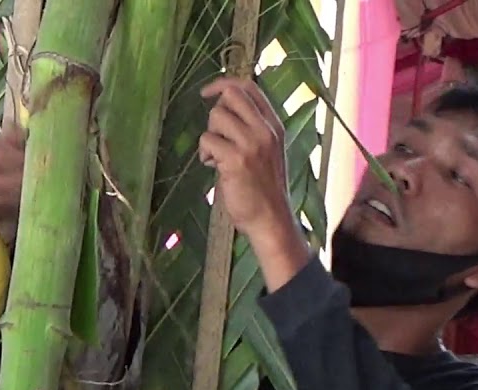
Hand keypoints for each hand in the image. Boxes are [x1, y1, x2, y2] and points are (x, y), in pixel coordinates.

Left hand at [198, 77, 294, 238]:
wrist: (271, 218)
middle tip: (216, 136)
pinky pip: (207, 140)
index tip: (206, 92)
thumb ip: (252, 128)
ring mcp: (251, 144)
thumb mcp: (266, 150)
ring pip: (216, 116)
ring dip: (208, 136)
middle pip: (230, 95)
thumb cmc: (264, 187)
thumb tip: (223, 108)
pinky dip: (204, 153)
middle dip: (215, 112)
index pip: (249, 88)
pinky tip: (213, 167)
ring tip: (215, 156)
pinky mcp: (236, 160)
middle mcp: (265, 130)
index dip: (224, 84)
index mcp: (273, 124)